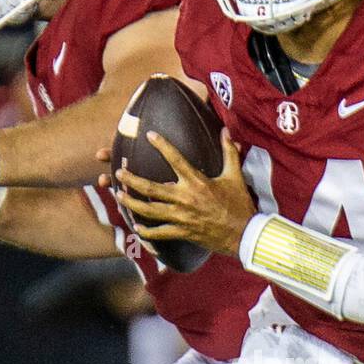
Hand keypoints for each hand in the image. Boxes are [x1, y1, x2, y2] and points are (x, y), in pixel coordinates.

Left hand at [115, 128, 255, 256]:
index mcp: (197, 182)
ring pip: (150, 211)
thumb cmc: (239, 204)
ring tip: (118, 196)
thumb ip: (228, 152)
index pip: (176, 159)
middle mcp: (185, 198)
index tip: (149, 135)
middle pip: (151, 188)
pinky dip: (147, 232)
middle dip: (132, 180)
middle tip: (118, 172)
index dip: (162, 146)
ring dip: (132, 203)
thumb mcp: (234, 175)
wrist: (244, 233)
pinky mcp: (183, 231)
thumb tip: (225, 130)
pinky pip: (160, 232)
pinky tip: (136, 227)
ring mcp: (182, 217)